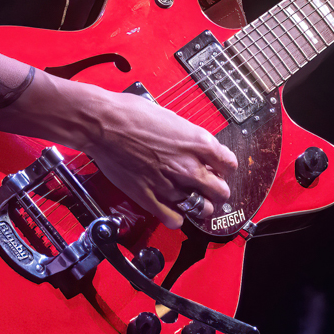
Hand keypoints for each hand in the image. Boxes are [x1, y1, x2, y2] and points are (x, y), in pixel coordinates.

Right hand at [71, 85, 238, 228]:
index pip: (229, 165)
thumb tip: (196, 147)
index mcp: (198, 142)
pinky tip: (174, 209)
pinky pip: (175, 220)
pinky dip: (177, 218)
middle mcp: (189, 166)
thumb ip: (189, 138)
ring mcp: (171, 185)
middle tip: (209, 186)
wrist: (103, 124)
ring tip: (192, 199)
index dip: (224, 166)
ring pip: (202, 209)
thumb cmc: (132, 113)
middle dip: (217, 189)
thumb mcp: (172, 118)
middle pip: (221, 192)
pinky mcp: (150, 199)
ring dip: (199, 205)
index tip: (218, 167)